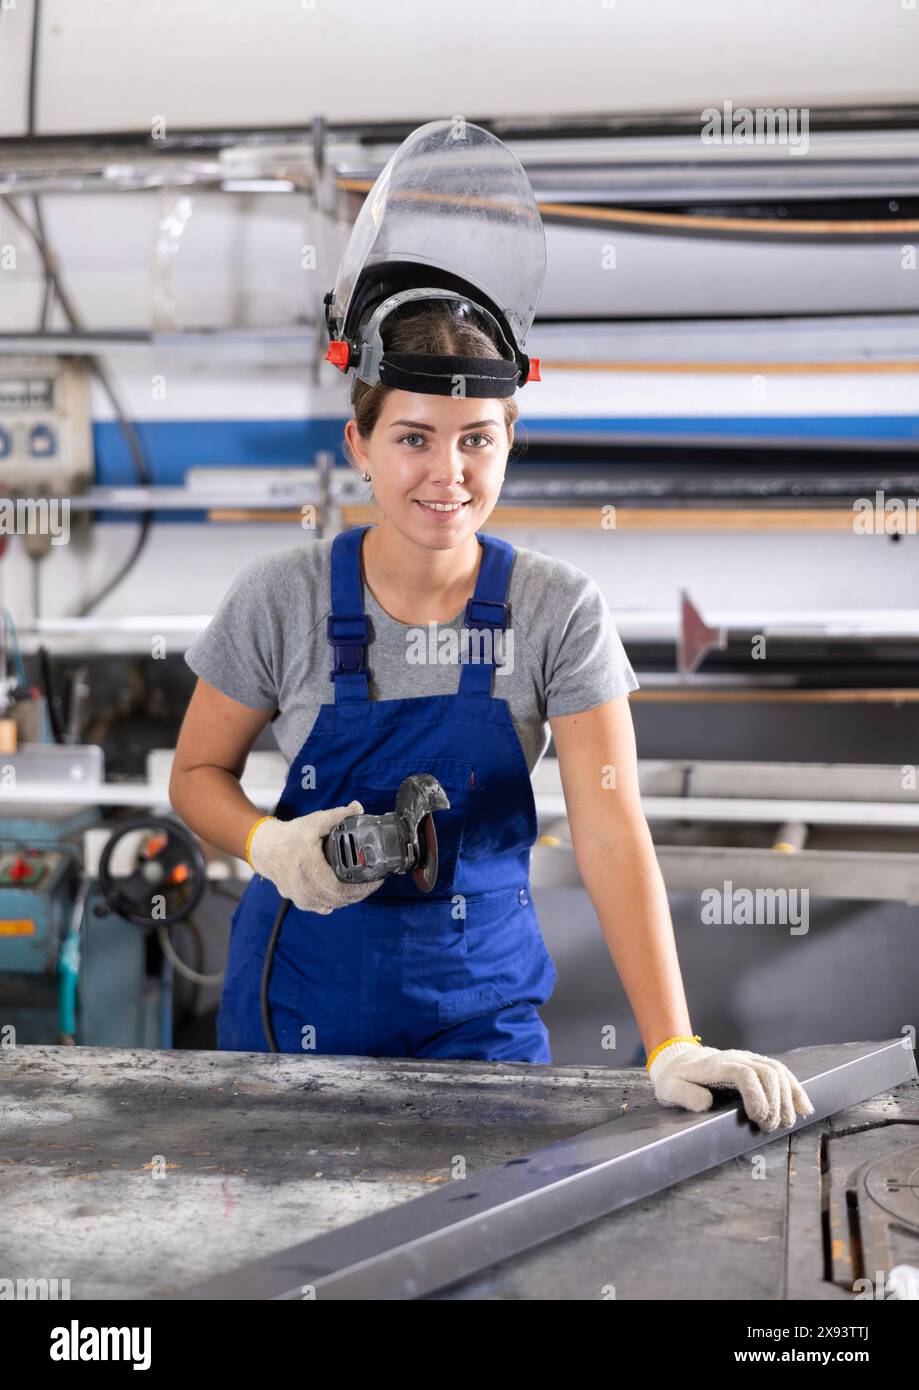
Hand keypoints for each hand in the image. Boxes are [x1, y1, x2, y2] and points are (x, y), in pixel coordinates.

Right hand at [248, 803, 382, 913]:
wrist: (266, 849)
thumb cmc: (290, 836)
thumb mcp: (314, 822)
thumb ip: (338, 815)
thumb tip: (358, 807)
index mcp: (311, 869)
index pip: (343, 888)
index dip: (363, 887)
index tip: (376, 879)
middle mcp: (305, 887)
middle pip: (341, 899)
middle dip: (361, 892)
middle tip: (373, 882)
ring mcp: (302, 897)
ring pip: (333, 905)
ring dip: (349, 898)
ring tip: (362, 886)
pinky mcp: (300, 901)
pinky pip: (323, 907)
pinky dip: (335, 901)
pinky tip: (343, 893)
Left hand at [648, 1040, 814, 1131]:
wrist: (678, 1059)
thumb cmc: (675, 1078)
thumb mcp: (670, 1088)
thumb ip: (685, 1095)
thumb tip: (706, 1103)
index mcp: (716, 1066)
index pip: (744, 1074)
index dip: (756, 1096)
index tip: (757, 1119)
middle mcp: (736, 1058)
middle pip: (766, 1072)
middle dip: (775, 1102)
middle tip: (770, 1128)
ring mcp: (749, 1059)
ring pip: (778, 1071)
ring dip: (787, 1098)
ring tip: (786, 1123)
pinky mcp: (757, 1064)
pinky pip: (781, 1072)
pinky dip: (794, 1090)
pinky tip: (803, 1107)